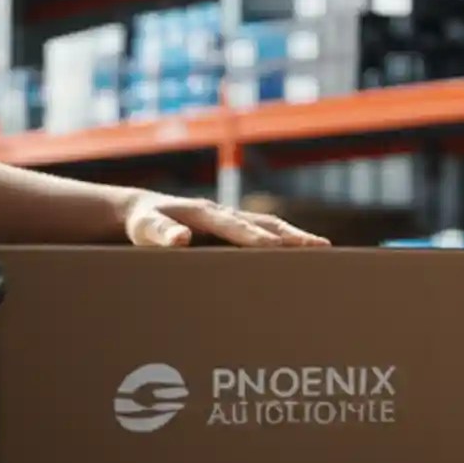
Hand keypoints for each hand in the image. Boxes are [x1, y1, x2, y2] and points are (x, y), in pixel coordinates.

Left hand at [123, 192, 330, 247]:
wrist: (141, 211)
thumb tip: (181, 239)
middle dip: (292, 235)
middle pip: (264, 223)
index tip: (278, 247)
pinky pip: (262, 230)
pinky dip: (283, 239)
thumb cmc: (143, 223)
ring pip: (269, 225)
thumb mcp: (145, 229)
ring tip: (322, 248)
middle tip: (320, 247)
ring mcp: (230, 218)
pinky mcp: (231, 226)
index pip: (236, 228)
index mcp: (204, 213)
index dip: (256, 238)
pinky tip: (298, 252)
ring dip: (295, 236)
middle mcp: (222, 212)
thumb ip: (160, 233)